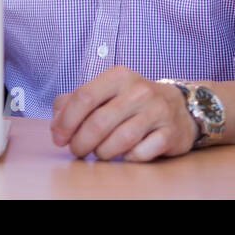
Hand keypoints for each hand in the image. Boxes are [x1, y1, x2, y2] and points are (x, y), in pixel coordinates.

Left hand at [50, 66, 198, 160]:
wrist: (179, 107)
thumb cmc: (131, 101)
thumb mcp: (105, 92)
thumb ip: (75, 102)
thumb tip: (56, 125)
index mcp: (118, 76)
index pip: (84, 96)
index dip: (66, 121)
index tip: (59, 137)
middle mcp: (139, 91)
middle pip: (99, 122)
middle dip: (81, 142)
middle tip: (77, 151)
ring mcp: (157, 111)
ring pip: (120, 139)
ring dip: (103, 152)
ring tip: (99, 152)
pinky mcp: (170, 133)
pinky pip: (142, 152)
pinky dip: (128, 158)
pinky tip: (125, 154)